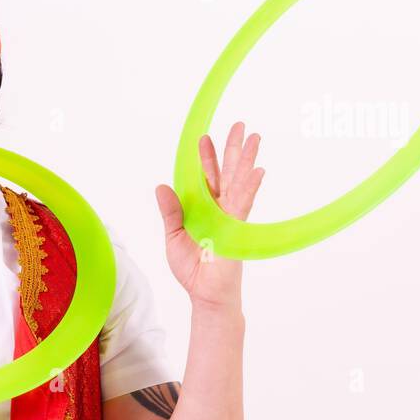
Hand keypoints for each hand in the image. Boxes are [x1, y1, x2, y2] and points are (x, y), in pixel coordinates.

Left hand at [155, 121, 264, 310]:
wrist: (205, 294)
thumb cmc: (192, 270)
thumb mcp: (173, 237)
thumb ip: (170, 212)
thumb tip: (161, 186)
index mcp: (204, 209)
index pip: (205, 178)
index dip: (205, 158)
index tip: (203, 137)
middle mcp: (220, 209)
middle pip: (226, 173)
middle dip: (231, 149)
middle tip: (239, 125)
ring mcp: (231, 217)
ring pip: (239, 182)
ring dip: (246, 160)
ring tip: (254, 137)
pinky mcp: (237, 229)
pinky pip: (243, 204)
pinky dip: (250, 187)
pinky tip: (257, 170)